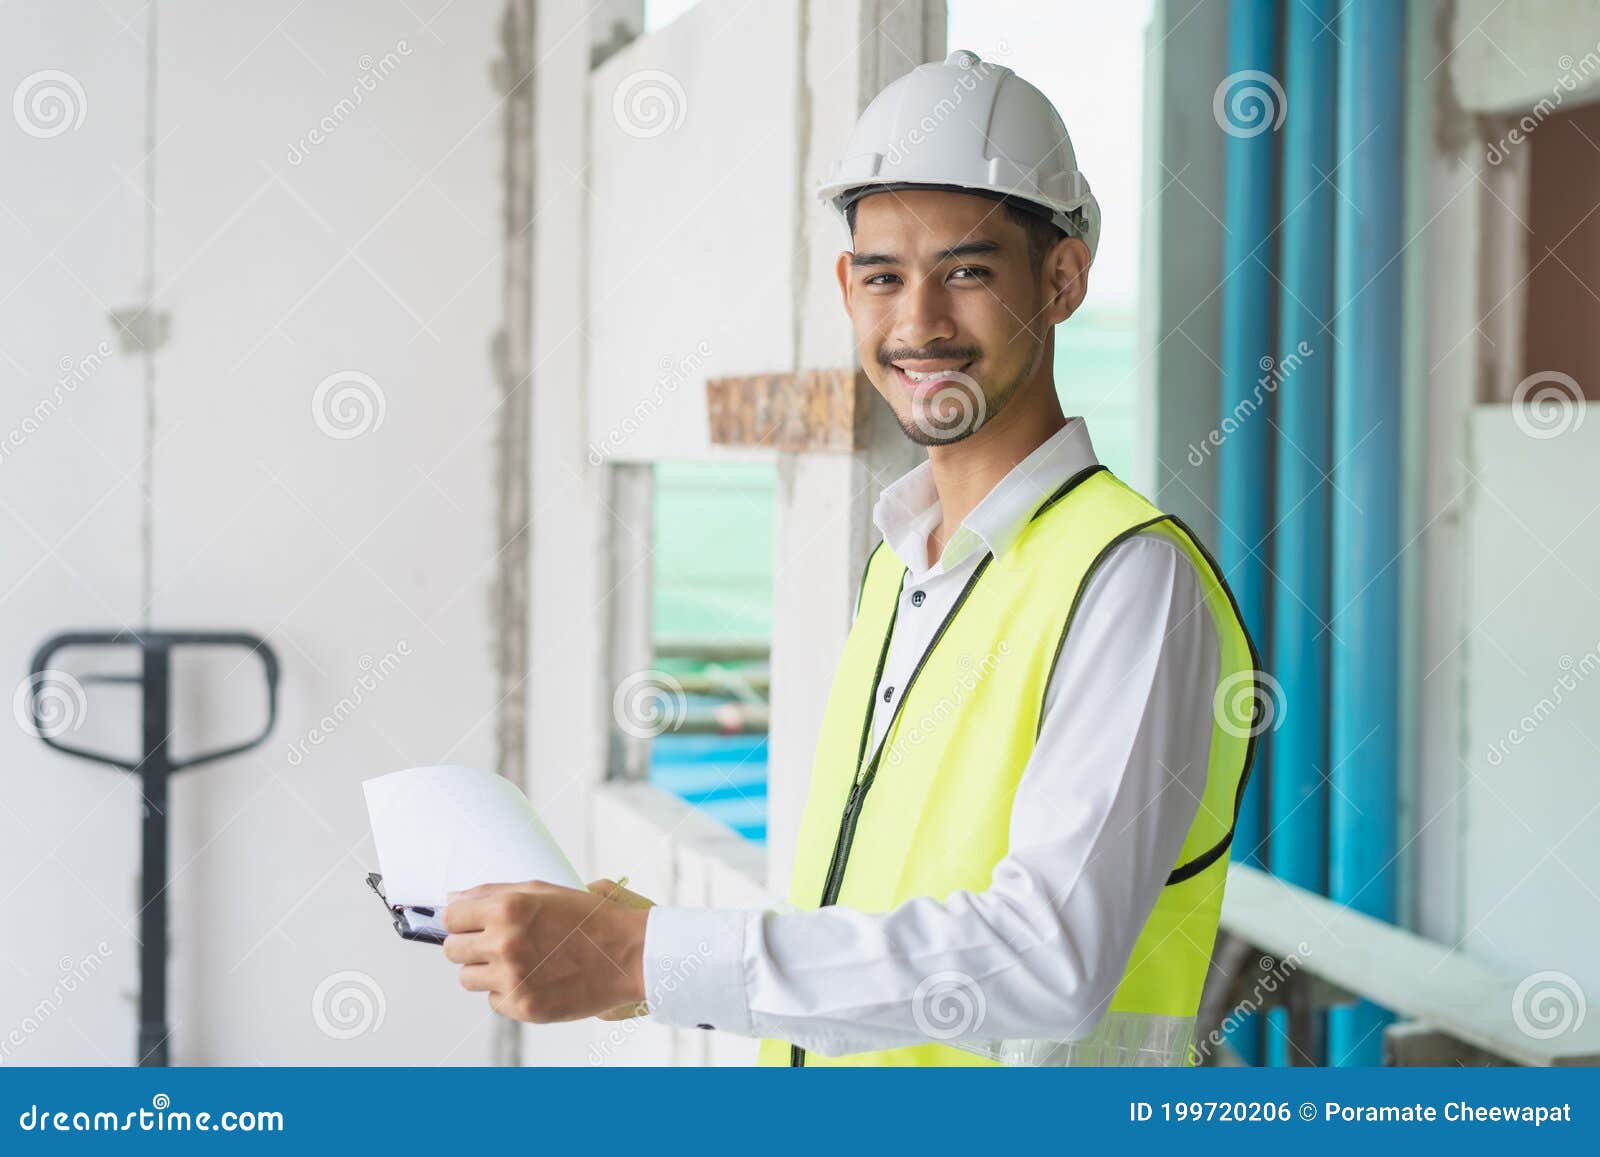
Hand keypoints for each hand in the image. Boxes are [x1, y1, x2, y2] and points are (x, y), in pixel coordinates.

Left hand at [442, 879, 647, 1023]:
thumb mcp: (543, 892)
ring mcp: (513, 979)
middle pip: (452, 950)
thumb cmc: (589, 919)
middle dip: (470, 946)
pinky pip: (493, 1001)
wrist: (628, 955)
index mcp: (508, 908)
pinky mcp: (524, 1008)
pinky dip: (508, 993)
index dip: (461, 920)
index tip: (472, 924)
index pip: (450, 916)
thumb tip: (452, 900)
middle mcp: (506, 943)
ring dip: (486, 971)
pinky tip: (535, 979)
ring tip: (519, 962)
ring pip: (467, 979)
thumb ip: (493, 894)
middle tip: (496, 944)